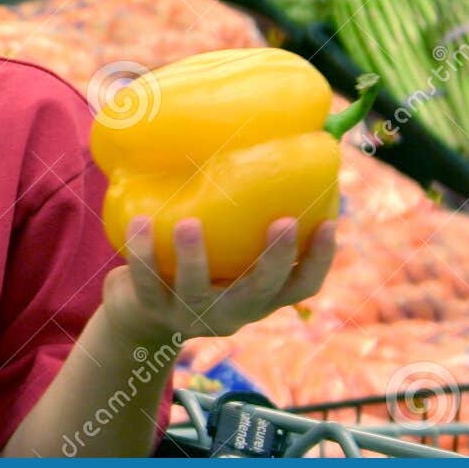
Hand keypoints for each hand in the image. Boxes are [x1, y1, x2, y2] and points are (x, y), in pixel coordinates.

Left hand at [102, 216, 336, 348]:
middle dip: (275, 257)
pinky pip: (147, 283)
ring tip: (189, 223)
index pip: (302, 286)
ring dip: (194, 257)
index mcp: (258, 297)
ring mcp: (193, 315)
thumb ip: (242, 226)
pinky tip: (139, 220)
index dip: (319, 260)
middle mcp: (233, 312)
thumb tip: (265, 152)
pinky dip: (143, 252)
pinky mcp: (154, 310)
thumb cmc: (194, 269)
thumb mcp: (226, 257)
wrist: (141, 315)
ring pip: (196, 291)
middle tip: (282, 221)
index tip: (329, 223)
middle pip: (261, 290)